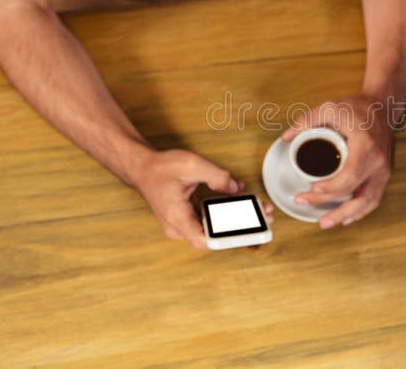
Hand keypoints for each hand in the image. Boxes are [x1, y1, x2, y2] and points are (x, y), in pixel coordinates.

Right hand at [134, 149, 273, 249]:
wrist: (141, 167)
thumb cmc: (159, 168)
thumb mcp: (191, 165)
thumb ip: (217, 177)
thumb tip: (236, 189)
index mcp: (178, 218)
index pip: (205, 240)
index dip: (229, 238)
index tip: (249, 231)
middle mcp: (180, 227)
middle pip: (214, 235)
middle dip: (241, 226)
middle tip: (263, 215)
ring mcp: (183, 224)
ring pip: (213, 228)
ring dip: (235, 219)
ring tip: (258, 209)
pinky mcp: (187, 218)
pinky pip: (209, 220)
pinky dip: (225, 212)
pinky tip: (241, 202)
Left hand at [282, 94, 393, 228]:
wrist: (383, 108)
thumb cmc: (358, 108)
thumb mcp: (331, 107)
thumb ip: (307, 120)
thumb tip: (286, 137)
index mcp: (366, 146)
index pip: (351, 175)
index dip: (332, 187)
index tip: (312, 189)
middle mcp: (378, 162)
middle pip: (357, 194)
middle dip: (330, 204)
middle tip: (305, 203)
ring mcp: (383, 171)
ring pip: (367, 202)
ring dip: (346, 215)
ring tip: (325, 223)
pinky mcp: (383, 175)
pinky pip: (373, 199)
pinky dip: (359, 212)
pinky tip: (345, 218)